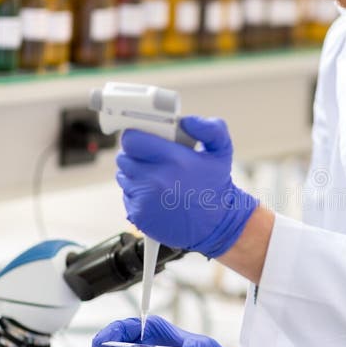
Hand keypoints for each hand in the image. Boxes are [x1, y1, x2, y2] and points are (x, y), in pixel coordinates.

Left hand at [116, 116, 258, 257]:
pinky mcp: (139, 214)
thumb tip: (186, 121)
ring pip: (124, 175)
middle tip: (152, 159)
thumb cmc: (216, 186)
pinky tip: (156, 195)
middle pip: (124, 157)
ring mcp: (145, 198)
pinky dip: (137, 193)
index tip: (145, 140)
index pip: (132, 140)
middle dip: (136, 155)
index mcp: (174, 159)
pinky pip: (127, 195)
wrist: (216, 225)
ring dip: (135, 174)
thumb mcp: (222, 151)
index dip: (136, 137)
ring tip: (157, 178)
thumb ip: (210, 128)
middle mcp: (156, 178)